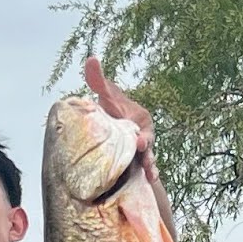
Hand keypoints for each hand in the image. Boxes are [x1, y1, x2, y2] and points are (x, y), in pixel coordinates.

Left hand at [84, 56, 158, 182]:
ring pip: (147, 161)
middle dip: (146, 152)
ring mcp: (140, 154)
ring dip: (150, 167)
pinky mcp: (135, 167)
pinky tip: (149, 183)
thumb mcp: (106, 96)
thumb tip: (91, 58)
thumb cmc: (109, 112)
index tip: (139, 139)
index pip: (144, 127)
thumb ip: (98, 80)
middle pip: (147, 146)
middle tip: (143, 156)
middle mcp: (143, 138)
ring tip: (151, 175)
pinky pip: (143, 173)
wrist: (110, 135)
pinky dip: (147, 178)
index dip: (143, 134)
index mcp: (140, 121)